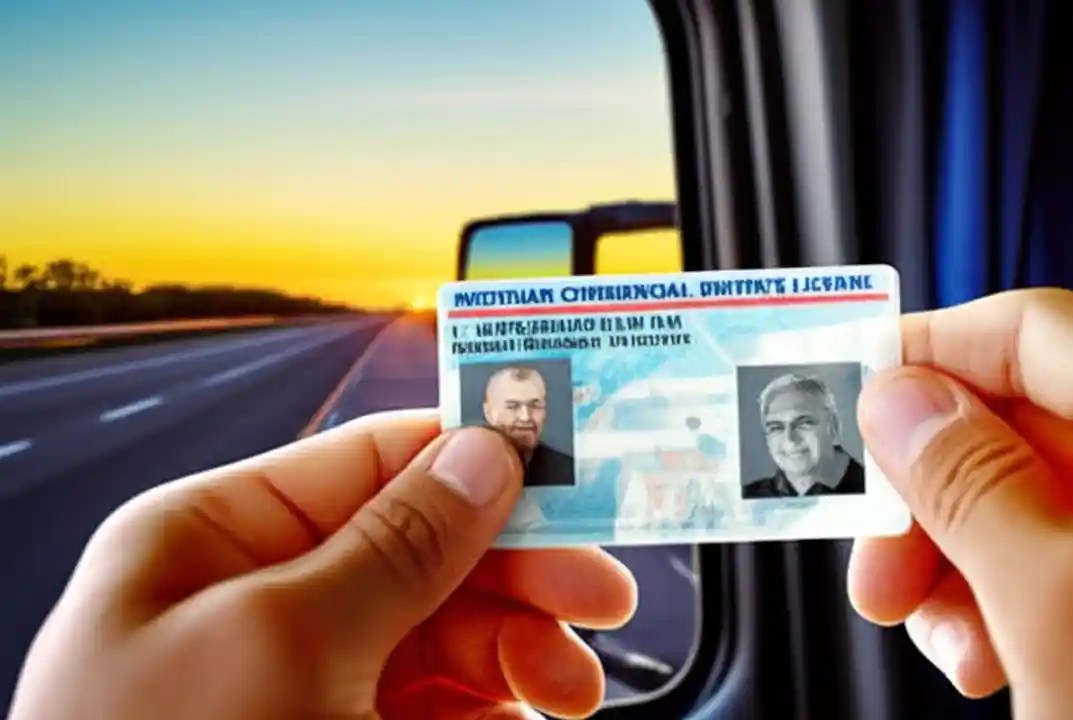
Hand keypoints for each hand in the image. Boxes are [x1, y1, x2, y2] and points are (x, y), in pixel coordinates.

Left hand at [10, 412, 636, 719]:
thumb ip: (394, 547)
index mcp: (212, 540)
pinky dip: (489, 712)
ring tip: (569, 689)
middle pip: (425, 553)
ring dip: (518, 653)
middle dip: (518, 576)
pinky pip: (434, 708)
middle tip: (601, 599)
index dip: (480, 459)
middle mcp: (255, 602)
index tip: (577, 471)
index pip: (373, 461)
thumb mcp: (282, 646)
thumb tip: (481, 456)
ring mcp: (297, 684)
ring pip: (443, 637)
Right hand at [849, 289, 1072, 717]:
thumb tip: (901, 402)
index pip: (1030, 332)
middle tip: (876, 564)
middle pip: (1030, 423)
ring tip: (942, 635)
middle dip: (936, 498)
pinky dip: (1025, 597)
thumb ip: (964, 482)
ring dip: (969, 561)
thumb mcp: (1059, 605)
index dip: (923, 358)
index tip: (846, 396)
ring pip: (1050, 498)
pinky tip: (997, 655)